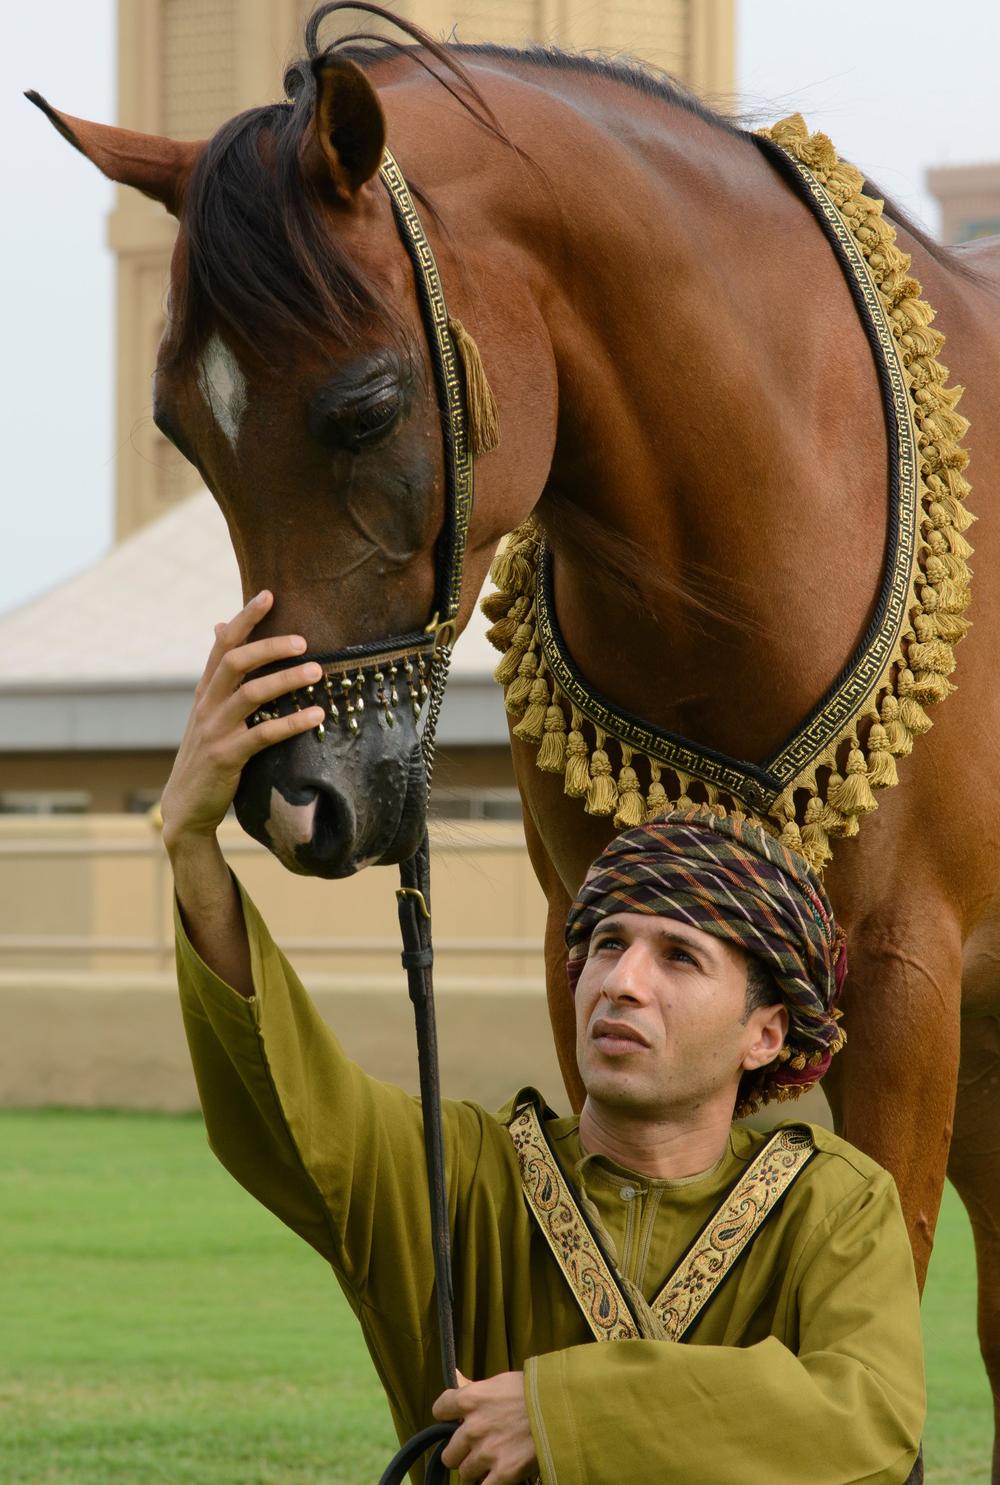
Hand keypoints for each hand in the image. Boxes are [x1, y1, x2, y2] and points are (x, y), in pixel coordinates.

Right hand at [160, 591, 323, 853]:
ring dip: (286, 680)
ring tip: (318, 671)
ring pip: (250, 694)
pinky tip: (317, 715)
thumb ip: (220, 675)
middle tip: (303, 640)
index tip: (268, 595)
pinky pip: (263, 735)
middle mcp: (207, 706)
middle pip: (235, 662)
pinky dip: (292, 723)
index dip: (244, 619)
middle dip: (268, 645)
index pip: (223, 646)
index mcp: (205, 692)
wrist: (187, 807)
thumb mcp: (208, 711)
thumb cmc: (207, 754)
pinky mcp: (227, 757)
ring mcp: (215, 731)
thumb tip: (221, 627)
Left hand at [433, 1370, 537, 1484]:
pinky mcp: (503, 1472)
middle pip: (450, 1452)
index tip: (456, 1420)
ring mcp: (487, 1452)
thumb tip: (456, 1377)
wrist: (563, 1407)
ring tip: (494, 1461)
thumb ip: (475, 1388)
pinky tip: (499, 1476)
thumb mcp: (500, 1383)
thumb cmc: (534, 1391)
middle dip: (463, 1452)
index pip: (440, 1410)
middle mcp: (473, 1427)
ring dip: (477, 1470)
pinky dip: (489, 1484)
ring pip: (465, 1473)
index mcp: (471, 1399)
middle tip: (479, 1448)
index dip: (447, 1417)